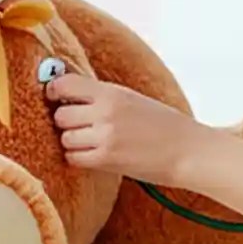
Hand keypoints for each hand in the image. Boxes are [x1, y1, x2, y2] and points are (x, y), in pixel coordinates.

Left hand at [45, 73, 214, 186]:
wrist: (187, 150)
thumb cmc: (163, 124)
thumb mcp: (132, 98)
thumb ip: (102, 95)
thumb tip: (68, 92)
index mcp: (113, 93)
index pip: (65, 84)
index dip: (55, 90)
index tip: (56, 95)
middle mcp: (105, 112)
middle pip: (61, 114)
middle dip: (67, 121)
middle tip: (80, 124)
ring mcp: (104, 137)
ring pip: (65, 138)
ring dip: (73, 141)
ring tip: (91, 141)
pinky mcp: (106, 160)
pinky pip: (73, 158)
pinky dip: (79, 157)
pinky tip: (93, 155)